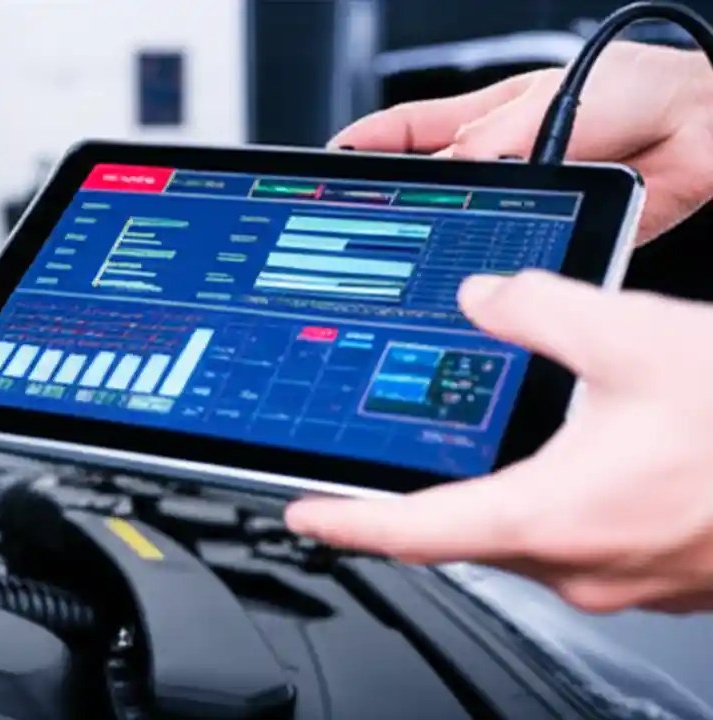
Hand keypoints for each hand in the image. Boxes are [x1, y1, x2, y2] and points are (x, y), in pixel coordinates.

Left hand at [285, 270, 712, 613]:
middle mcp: (579, 563)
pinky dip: (558, 508)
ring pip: (527, 541)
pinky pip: (583, 545)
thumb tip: (488, 297)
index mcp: (550, 514)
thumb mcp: (637, 338)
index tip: (302, 515)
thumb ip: (541, 310)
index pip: (412, 532)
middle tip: (380, 476)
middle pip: (465, 538)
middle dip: (420, 506)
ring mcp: (624, 580)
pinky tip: (577, 466)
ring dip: (496, 502)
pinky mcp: (661, 575)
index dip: (346, 523)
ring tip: (481, 458)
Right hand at [330, 41, 712, 242]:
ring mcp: (519, 201)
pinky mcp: (548, 235)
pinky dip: (493, 267)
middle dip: (393, 201)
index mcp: (485, 119)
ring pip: (463, 227)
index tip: (330, 161)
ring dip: (445, 236)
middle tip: (360, 217)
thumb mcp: (546, 104)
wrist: (701, 129)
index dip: (366, 146)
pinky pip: (509, 257)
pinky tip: (475, 273)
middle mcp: (497, 161)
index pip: (407, 133)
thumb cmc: (635, 89)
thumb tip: (441, 173)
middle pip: (426, 186)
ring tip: (418, 248)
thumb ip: (491, 140)